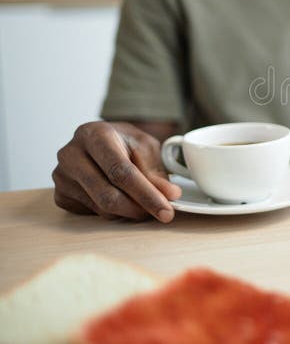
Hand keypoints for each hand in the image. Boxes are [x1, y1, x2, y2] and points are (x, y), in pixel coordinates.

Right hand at [52, 121, 180, 221]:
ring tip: (144, 202)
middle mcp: (71, 155)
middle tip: (162, 213)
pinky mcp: (60, 195)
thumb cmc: (124, 142)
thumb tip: (170, 195)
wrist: (100, 141)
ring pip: (101, 208)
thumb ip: (156, 172)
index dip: (146, 194)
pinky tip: (122, 199)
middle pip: (108, 195)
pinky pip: (92, 213)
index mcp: (94, 135)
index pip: (121, 172)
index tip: (166, 210)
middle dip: (139, 209)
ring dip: (129, 211)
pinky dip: (114, 212)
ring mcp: (61, 176)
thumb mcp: (145, 148)